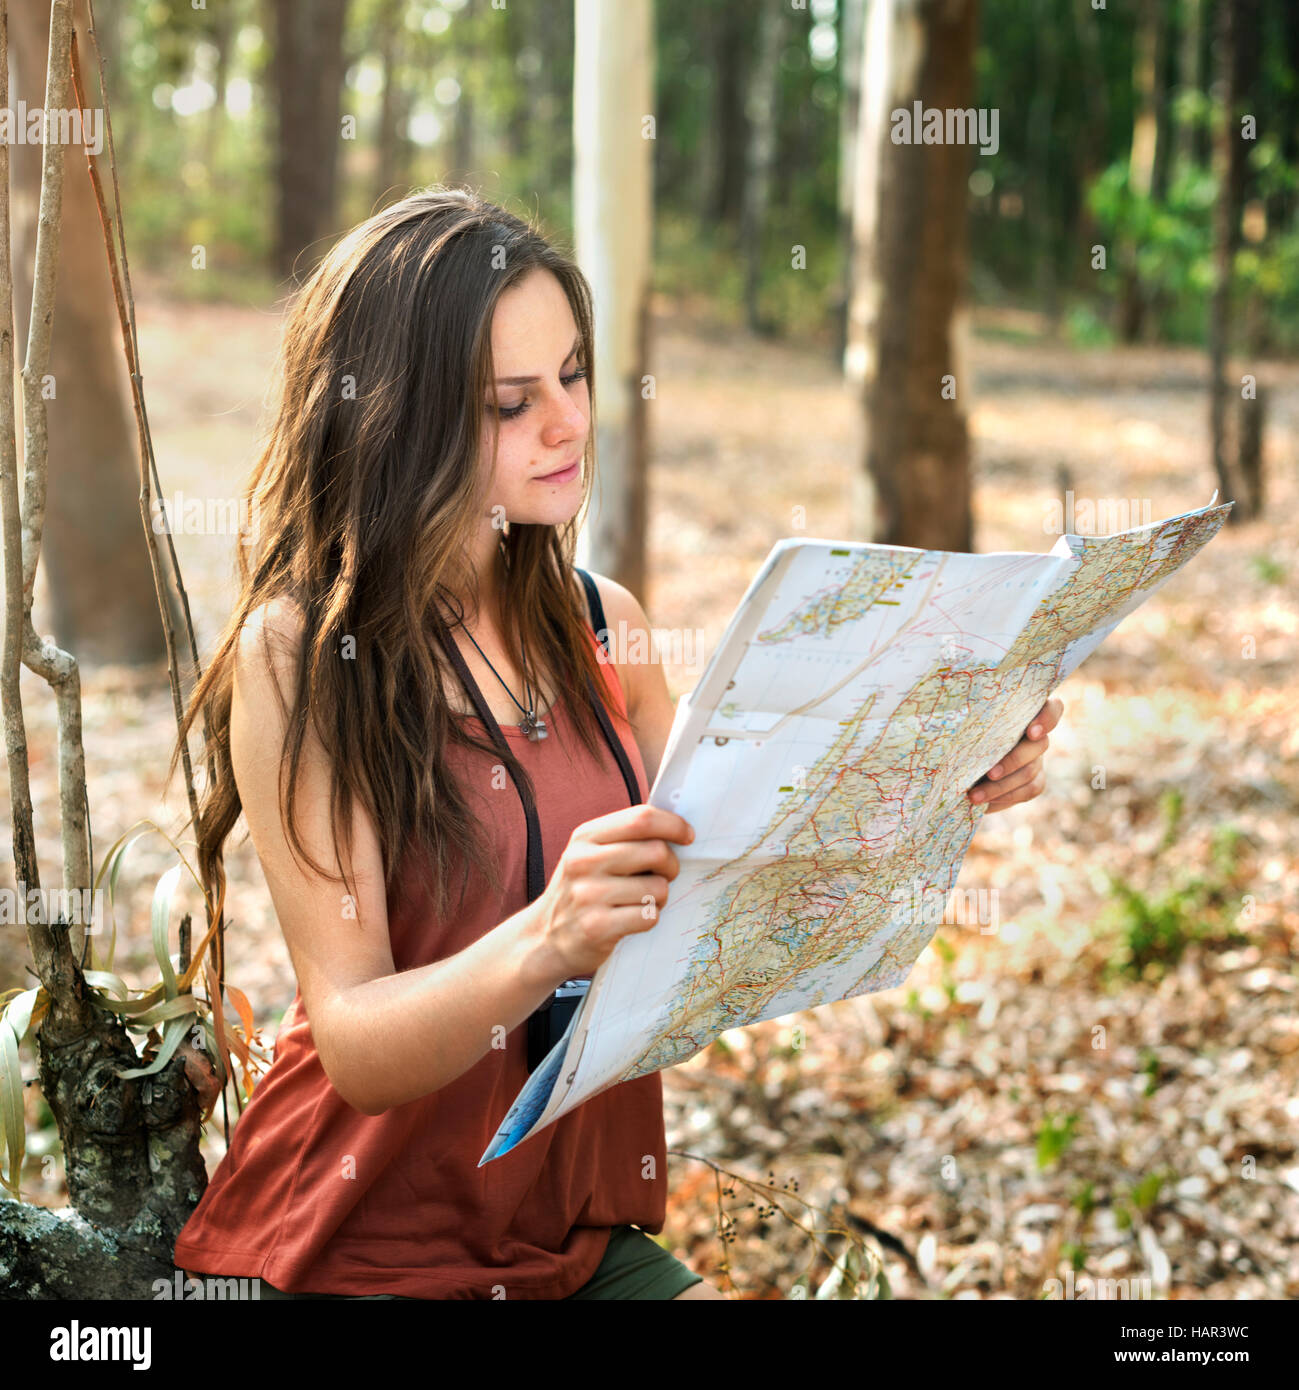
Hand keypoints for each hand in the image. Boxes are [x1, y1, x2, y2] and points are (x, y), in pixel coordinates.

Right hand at [527, 804, 694, 979]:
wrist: (544, 938)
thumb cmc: (582, 891)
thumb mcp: (591, 855)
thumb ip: (626, 838)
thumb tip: (678, 829)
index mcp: (585, 836)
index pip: (641, 818)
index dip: (673, 825)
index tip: (688, 836)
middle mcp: (583, 861)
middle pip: (656, 851)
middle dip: (672, 865)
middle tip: (665, 875)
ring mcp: (588, 895)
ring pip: (658, 887)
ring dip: (660, 897)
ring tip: (642, 901)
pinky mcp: (597, 927)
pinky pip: (649, 916)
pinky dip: (649, 918)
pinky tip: (632, 919)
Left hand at [967, 696, 1063, 814]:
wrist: (959, 763)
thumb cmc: (959, 733)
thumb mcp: (962, 723)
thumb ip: (967, 720)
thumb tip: (956, 720)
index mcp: (1023, 711)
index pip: (1052, 707)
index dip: (1048, 718)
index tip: (1031, 733)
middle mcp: (1036, 734)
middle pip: (1040, 744)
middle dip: (1014, 760)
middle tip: (990, 773)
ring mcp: (1037, 758)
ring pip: (1030, 772)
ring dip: (1001, 786)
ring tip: (974, 795)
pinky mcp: (1035, 780)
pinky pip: (1029, 791)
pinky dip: (1005, 797)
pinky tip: (984, 803)